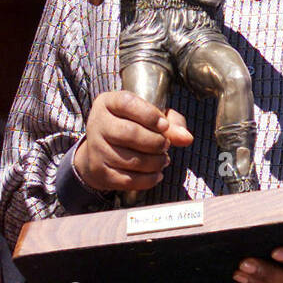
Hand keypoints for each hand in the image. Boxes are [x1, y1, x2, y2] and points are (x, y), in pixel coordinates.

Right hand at [73, 90, 192, 193]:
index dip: (150, 115)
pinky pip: (128, 180)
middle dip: (155, 142)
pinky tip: (156, 174)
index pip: (128, 104)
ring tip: (163, 160)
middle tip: (165, 145)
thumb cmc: (130, 127)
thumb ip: (172, 122)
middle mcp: (98, 124)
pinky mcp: (99, 172)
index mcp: (108, 103)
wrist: (100, 151)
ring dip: (155, 162)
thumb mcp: (150, 116)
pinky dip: (148, 180)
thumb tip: (187, 138)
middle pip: (130, 134)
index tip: (164, 125)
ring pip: (131, 160)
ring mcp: (96, 149)